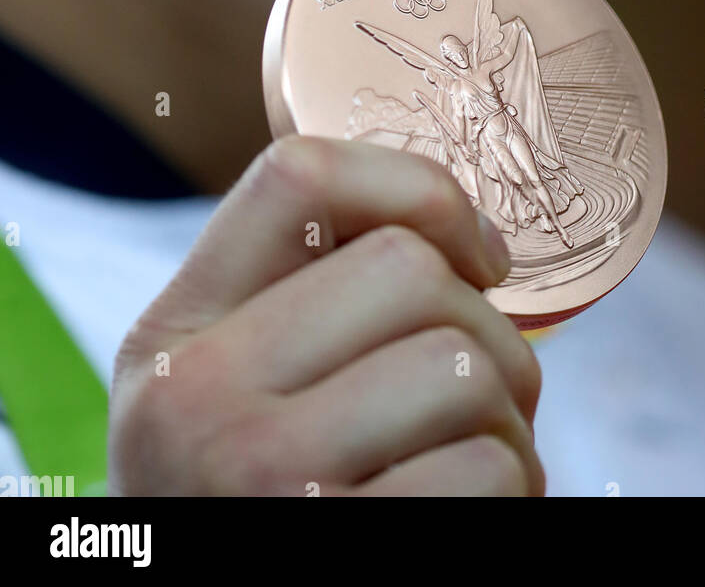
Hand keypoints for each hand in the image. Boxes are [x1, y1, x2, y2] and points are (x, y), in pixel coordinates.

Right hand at [108, 136, 543, 495]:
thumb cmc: (256, 500)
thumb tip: (469, 236)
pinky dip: (513, 488)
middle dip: (489, 324)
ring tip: (470, 454)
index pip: (298, 174)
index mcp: (174, 332)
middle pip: (411, 272)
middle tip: (483, 384)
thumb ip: (303, 301)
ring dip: (511, 416)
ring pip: (465, 366)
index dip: (418, 188)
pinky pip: (490, 470)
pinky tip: (466, 511)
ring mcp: (262, 481)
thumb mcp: (229, 388)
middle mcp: (197, 398)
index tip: (478, 252)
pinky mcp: (340, 549)